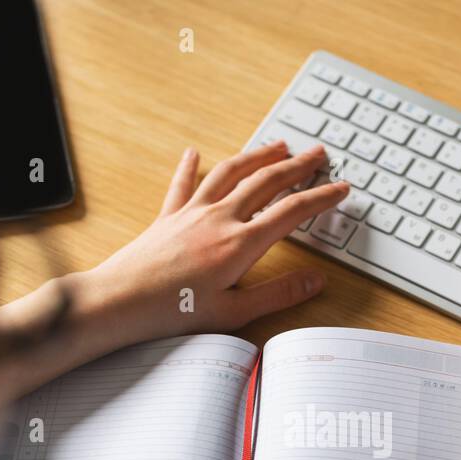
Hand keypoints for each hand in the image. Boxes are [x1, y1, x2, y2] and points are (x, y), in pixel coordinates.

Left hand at [71, 141, 348, 341]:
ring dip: (257, 156)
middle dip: (296, 165)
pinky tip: (195, 152)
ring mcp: (192, 213)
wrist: (119, 300)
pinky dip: (191, 166)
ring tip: (276, 145)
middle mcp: (219, 219)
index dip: (321, 198)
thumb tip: (316, 281)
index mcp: (241, 244)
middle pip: (266, 181)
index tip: (341, 188)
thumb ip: (278, 294)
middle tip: (318, 153)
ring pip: (230, 173)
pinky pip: (183, 184)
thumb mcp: (235, 312)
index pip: (292, 212)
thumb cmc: (173, 313)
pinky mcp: (167, 217)